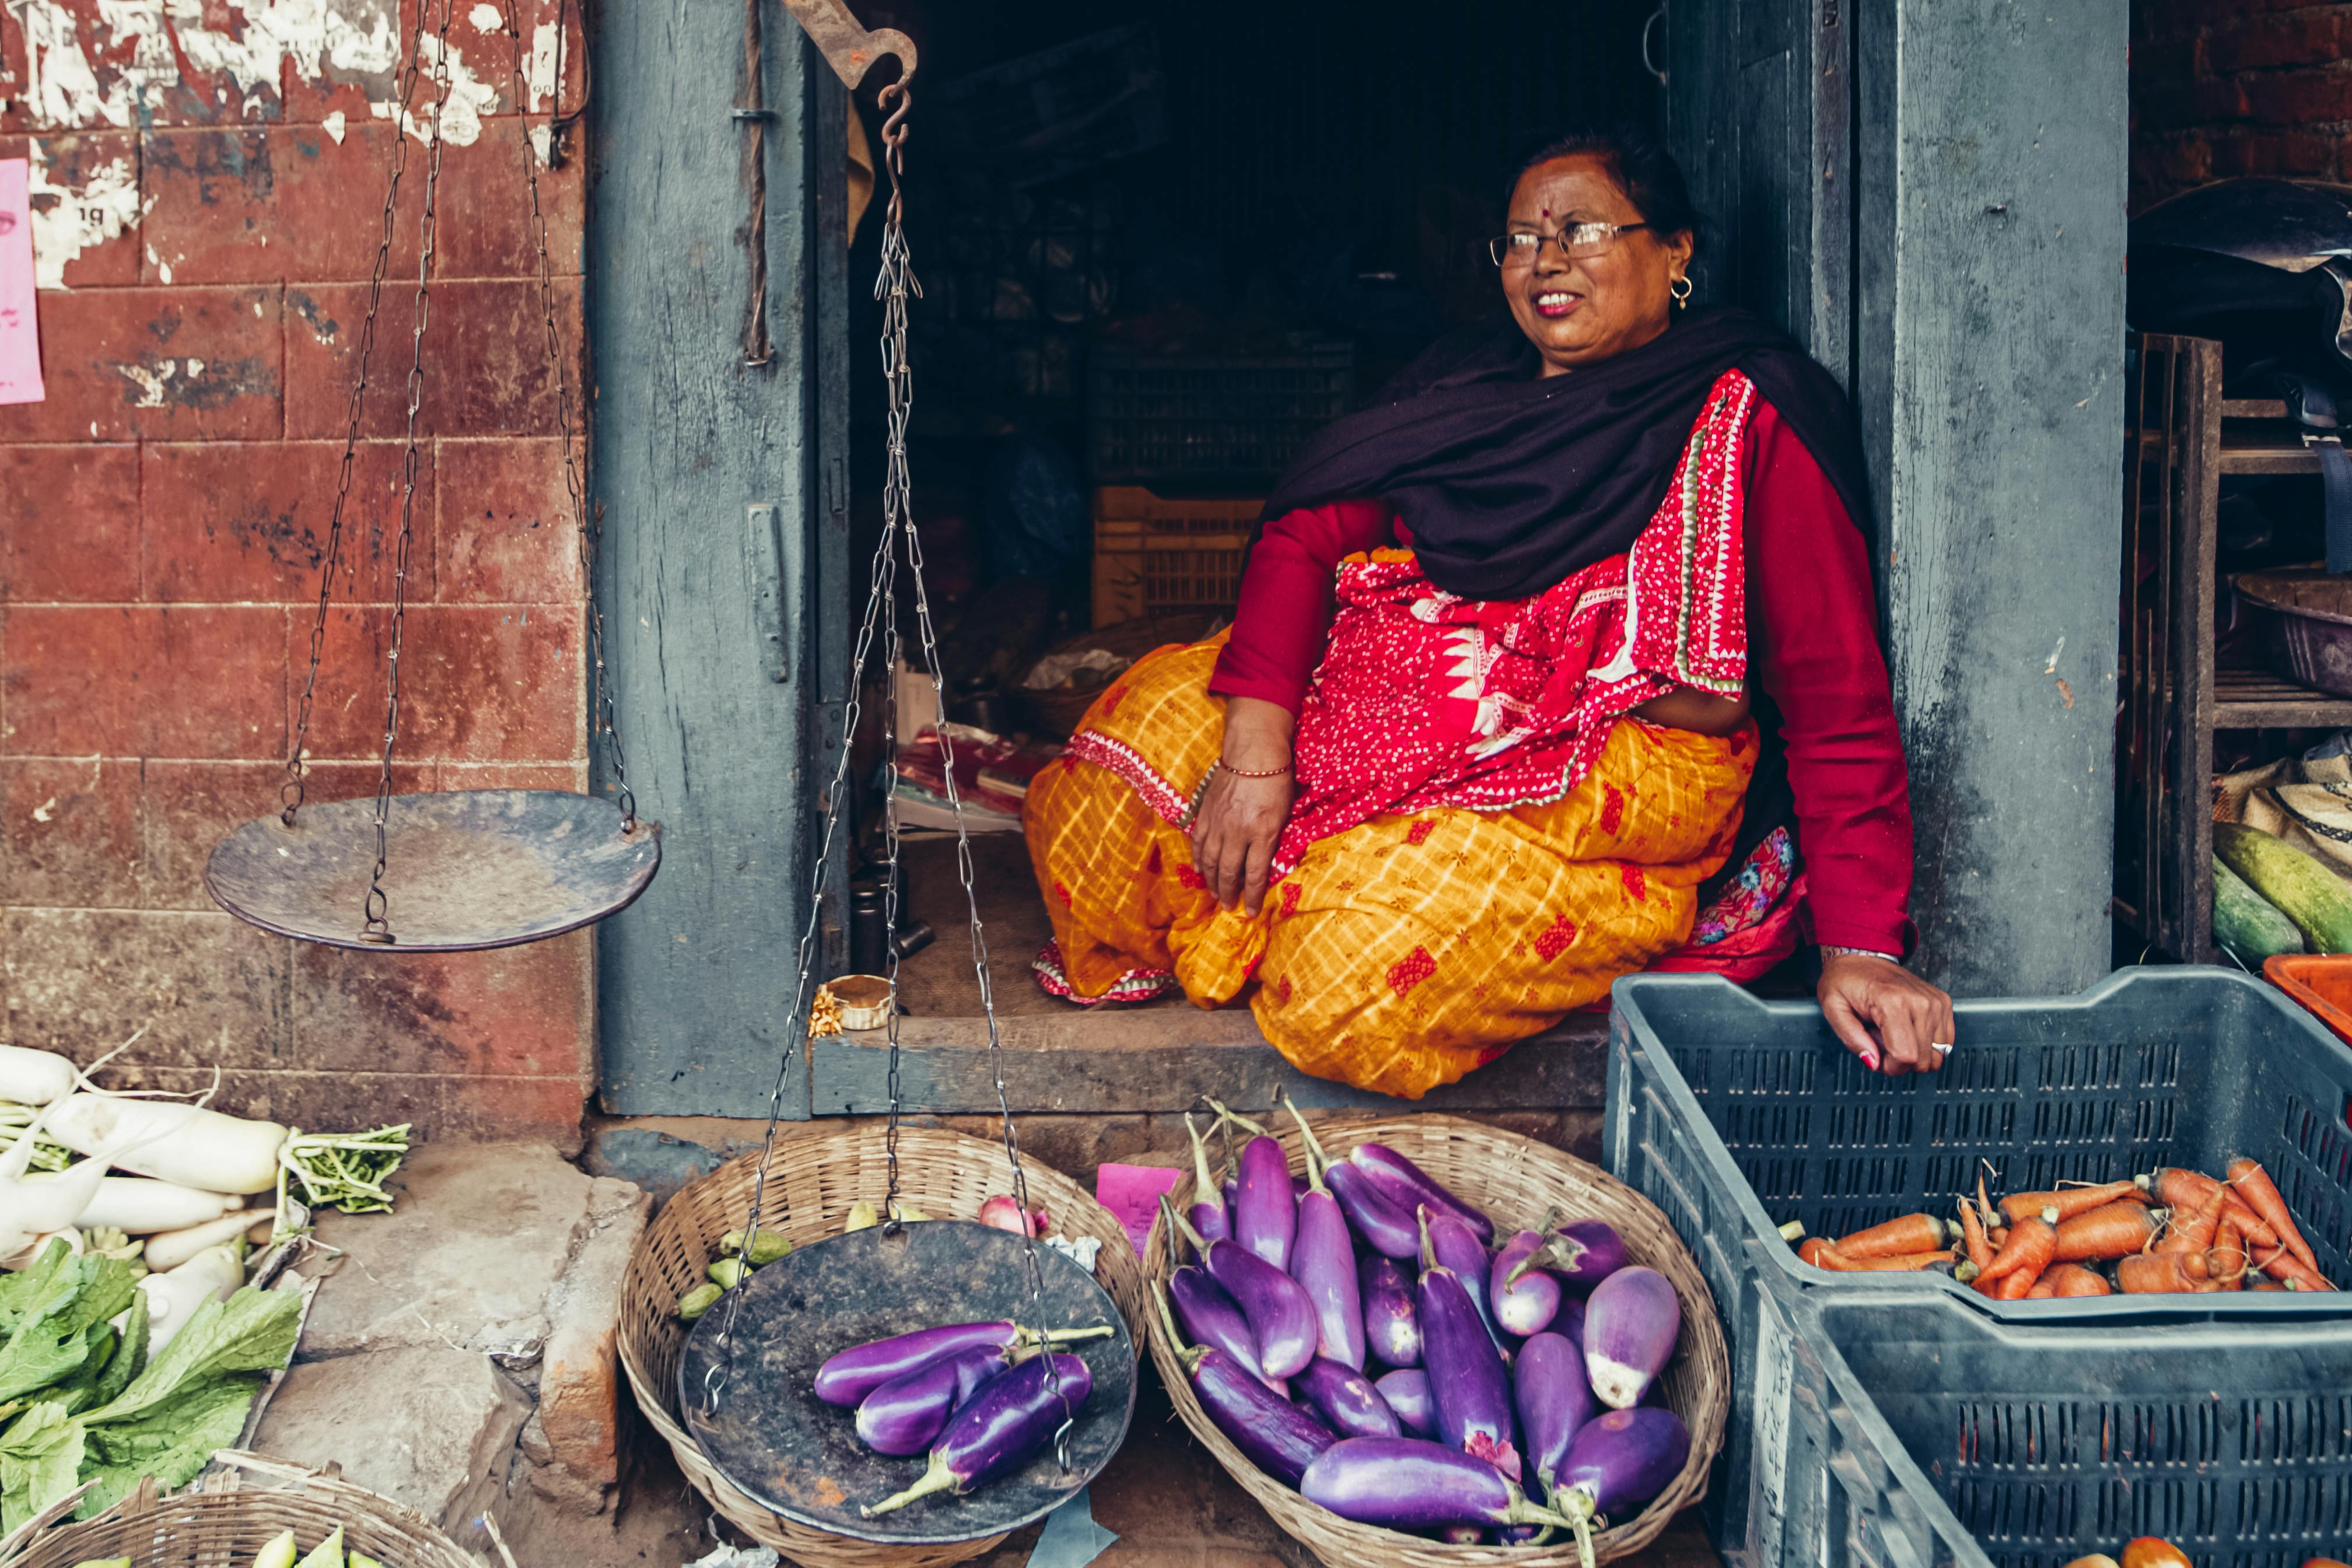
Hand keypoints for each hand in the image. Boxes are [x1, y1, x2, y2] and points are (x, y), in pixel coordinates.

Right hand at [1190, 697, 1295, 915]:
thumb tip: (1265, 863)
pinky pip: (1199, 843)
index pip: (1255, 875)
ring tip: (1215, 895)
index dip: (1253, 897)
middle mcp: (1237, 832)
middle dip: (1229, 894)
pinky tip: (1200, 871)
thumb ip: (1273, 839)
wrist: (1253, 751)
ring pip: (1211, 861)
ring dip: (1212, 882)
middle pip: (1230, 872)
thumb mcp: (1284, 813)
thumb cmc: (1277, 779)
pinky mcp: (1206, 814)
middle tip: (1229, 908)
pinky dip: (1199, 860)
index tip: (1252, 912)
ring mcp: (1218, 823)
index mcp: (1262, 833)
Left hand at [1817, 951, 1955, 1075]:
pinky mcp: (1943, 1003)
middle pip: (1923, 1060)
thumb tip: (1873, 1062)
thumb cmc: (1846, 980)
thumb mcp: (1834, 1008)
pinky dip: (1926, 1043)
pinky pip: (1945, 1042)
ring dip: (1913, 1051)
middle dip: (1900, 1061)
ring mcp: (1935, 1002)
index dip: (1889, 1067)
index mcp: (1892, 1002)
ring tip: (1893, 1032)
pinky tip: (1907, 1029)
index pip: (1906, 1056)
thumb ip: (1852, 1039)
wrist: (1863, 956)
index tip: (1876, 1055)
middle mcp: (1920, 1001)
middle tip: (1881, 1039)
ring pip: (1937, 1054)